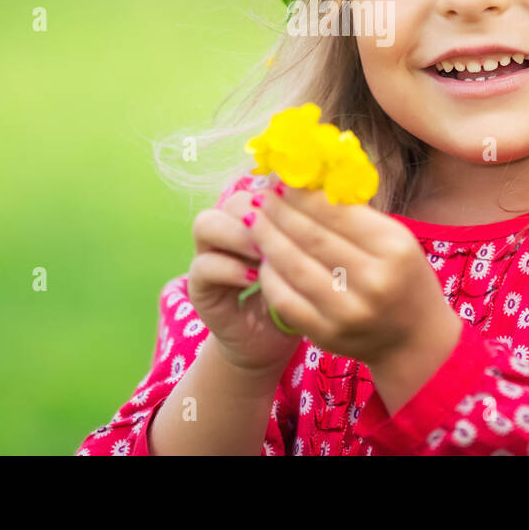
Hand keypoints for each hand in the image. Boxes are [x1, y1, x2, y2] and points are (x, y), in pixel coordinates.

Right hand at [185, 188, 301, 379]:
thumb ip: (311, 235)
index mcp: (258, 217)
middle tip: (285, 232)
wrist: (271, 343)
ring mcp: (209, 254)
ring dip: (238, 235)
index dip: (280, 194)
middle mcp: (229, 229)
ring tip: (265, 254)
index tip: (306, 208)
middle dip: (260, 213)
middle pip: (233, 200)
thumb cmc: (298, 296)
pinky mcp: (199, 286)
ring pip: (207, 224)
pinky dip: (230, 269)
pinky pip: (204, 265)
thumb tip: (329, 201)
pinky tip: (255, 279)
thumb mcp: (310, 263)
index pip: (262, 187)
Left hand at [245, 178, 459, 369]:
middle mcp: (374, 281)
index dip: (303, 194)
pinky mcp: (327, 334)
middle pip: (312, 237)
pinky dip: (270, 275)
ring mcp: (348, 312)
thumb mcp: (395, 239)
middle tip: (261, 195)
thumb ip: (355, 214)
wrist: (415, 339)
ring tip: (254, 220)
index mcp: (394, 248)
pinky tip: (263, 258)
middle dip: (280, 212)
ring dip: (267, 238)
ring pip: (294, 266)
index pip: (337, 213)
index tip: (282, 179)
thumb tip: (305, 183)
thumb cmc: (403, 277)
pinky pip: (286, 299)